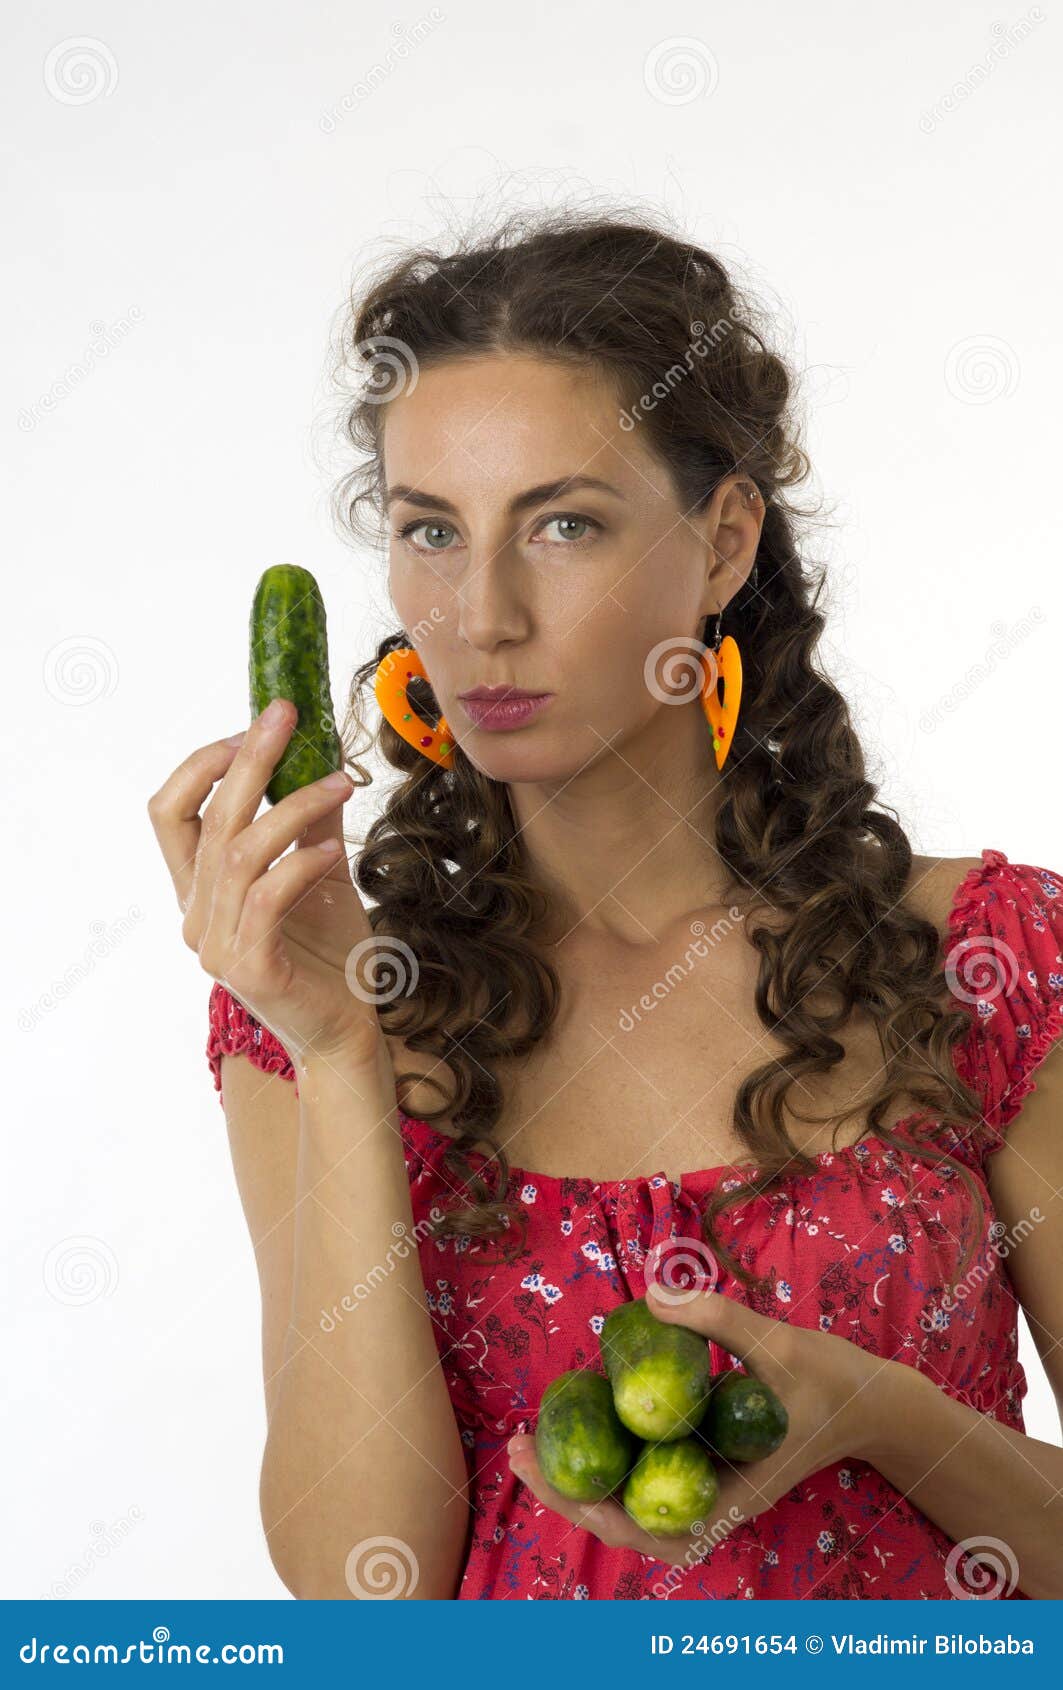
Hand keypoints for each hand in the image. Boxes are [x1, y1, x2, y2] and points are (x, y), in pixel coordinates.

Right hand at [148, 697, 389, 1070]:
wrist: (345, 1033)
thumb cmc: (329, 957)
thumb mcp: (318, 876)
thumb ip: (307, 828)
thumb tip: (317, 765)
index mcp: (200, 890)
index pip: (169, 814)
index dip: (200, 765)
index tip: (249, 729)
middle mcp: (196, 915)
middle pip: (210, 820)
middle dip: (249, 760)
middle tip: (286, 715)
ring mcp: (216, 945)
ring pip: (238, 855)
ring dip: (292, 808)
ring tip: (341, 784)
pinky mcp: (250, 968)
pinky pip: (266, 900)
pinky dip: (300, 865)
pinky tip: (335, 847)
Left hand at [507, 1280, 886, 1566]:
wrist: (876, 1401)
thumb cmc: (834, 1380)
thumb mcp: (779, 1343)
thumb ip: (718, 1320)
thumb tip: (655, 1296)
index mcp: (735, 1494)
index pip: (650, 1528)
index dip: (593, 1509)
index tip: (549, 1476)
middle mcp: (716, 1500)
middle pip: (627, 1521)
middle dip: (567, 1492)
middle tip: (515, 1449)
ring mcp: (711, 1484)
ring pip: (633, 1501)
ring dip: (582, 1477)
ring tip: (531, 1441)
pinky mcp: (709, 1462)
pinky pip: (649, 1472)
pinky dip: (612, 1455)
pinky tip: (584, 1418)